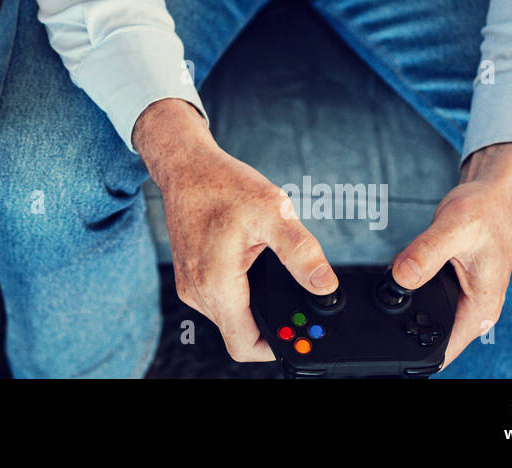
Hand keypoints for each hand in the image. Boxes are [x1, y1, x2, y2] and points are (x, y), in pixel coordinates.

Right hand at [136, 101, 339, 361]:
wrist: (185, 165)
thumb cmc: (222, 184)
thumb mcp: (273, 211)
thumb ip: (301, 252)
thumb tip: (325, 285)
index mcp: (216, 283)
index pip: (245, 345)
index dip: (276, 345)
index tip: (299, 329)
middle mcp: (197, 291)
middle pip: (240, 332)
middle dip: (271, 320)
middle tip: (297, 295)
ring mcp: (190, 286)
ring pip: (230, 317)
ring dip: (255, 305)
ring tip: (270, 268)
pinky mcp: (190, 277)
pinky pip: (220, 301)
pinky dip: (241, 293)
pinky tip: (252, 263)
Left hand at [390, 141, 511, 369]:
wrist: (497, 192)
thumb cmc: (487, 209)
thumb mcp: (455, 228)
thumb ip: (426, 253)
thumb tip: (399, 278)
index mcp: (480, 308)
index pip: (444, 351)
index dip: (414, 355)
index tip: (385, 347)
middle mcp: (473, 309)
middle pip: (430, 335)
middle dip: (403, 327)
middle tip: (374, 312)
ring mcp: (463, 297)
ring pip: (425, 314)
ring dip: (405, 306)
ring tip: (384, 291)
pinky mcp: (453, 284)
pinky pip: (424, 296)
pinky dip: (408, 288)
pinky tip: (395, 276)